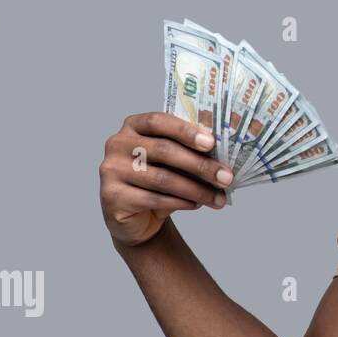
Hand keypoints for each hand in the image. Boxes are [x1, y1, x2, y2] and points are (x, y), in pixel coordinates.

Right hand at [99, 112, 234, 246]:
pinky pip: (154, 199)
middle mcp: (117, 144)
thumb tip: (224, 153)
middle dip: (200, 165)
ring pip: (162, 178)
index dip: (185, 130)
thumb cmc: (159, 178)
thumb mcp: (173, 160)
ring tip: (218, 197)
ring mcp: (111, 170)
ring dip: (197, 189)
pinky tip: (197, 204)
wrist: (136, 215)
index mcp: (133, 125)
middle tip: (226, 177)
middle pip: (164, 150)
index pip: (158, 121)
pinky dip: (181, 202)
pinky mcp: (112, 196)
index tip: (211, 142)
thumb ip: (189, 150)